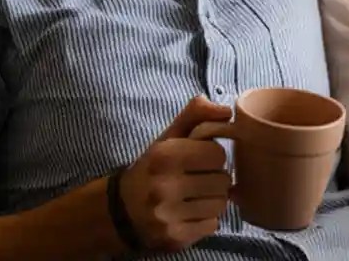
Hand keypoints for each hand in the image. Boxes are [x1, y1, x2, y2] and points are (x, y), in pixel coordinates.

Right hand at [119, 96, 233, 252]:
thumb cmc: (153, 169)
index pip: (218, 154)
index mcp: (164, 156)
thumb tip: (226, 111)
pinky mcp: (174, 237)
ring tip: (194, 197)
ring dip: (212, 200)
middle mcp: (163, 186)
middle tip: (197, 180)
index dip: (212, 157)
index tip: (199, 160)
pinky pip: (212, 225)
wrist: (121, 211)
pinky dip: (205, 220)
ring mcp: (168, 215)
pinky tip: (188, 214)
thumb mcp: (168, 137)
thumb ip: (196, 115)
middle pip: (223, 181)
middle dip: (214, 179)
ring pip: (220, 204)